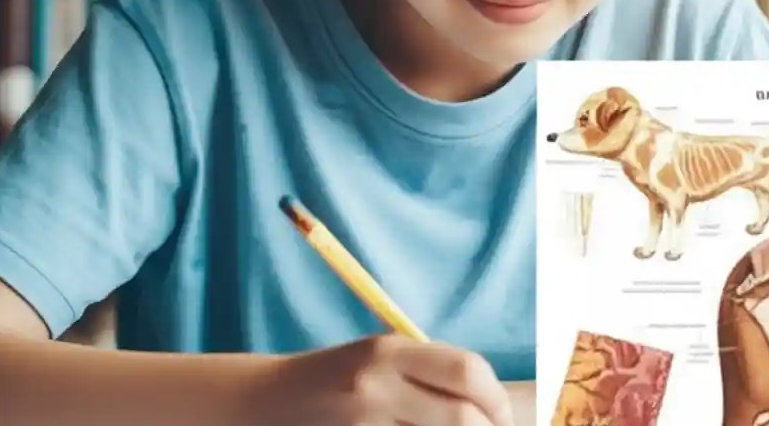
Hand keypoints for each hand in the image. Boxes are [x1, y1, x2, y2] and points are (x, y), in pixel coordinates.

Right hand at [275, 334, 514, 425]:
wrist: (264, 401)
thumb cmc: (336, 380)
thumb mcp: (379, 359)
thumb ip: (430, 373)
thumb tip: (493, 405)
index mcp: (388, 350)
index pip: (467, 370)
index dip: (497, 399)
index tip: (504, 417)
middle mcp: (376, 385)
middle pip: (462, 417)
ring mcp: (362, 423)